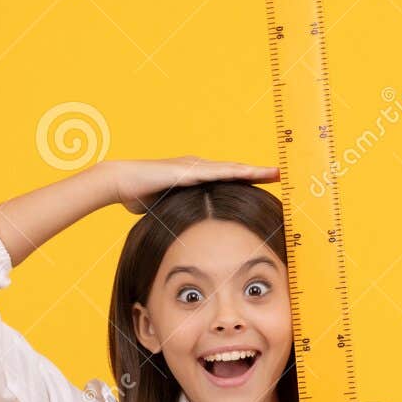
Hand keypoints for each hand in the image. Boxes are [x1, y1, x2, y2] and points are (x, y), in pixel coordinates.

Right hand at [103, 155, 279, 213]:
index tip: (268, 184)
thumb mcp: (167, 208)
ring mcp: (194, 166)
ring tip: (274, 172)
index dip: (248, 181)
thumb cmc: (140, 196)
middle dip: (258, 173)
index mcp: (196, 177)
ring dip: (253, 170)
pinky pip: (217, 171)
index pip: (228, 179)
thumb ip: (180, 215)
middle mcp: (199, 168)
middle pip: (235, 171)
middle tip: (281, 174)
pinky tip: (250, 172)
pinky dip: (235, 172)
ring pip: (231, 168)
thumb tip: (186, 234)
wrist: (121, 182)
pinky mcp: (188, 170)